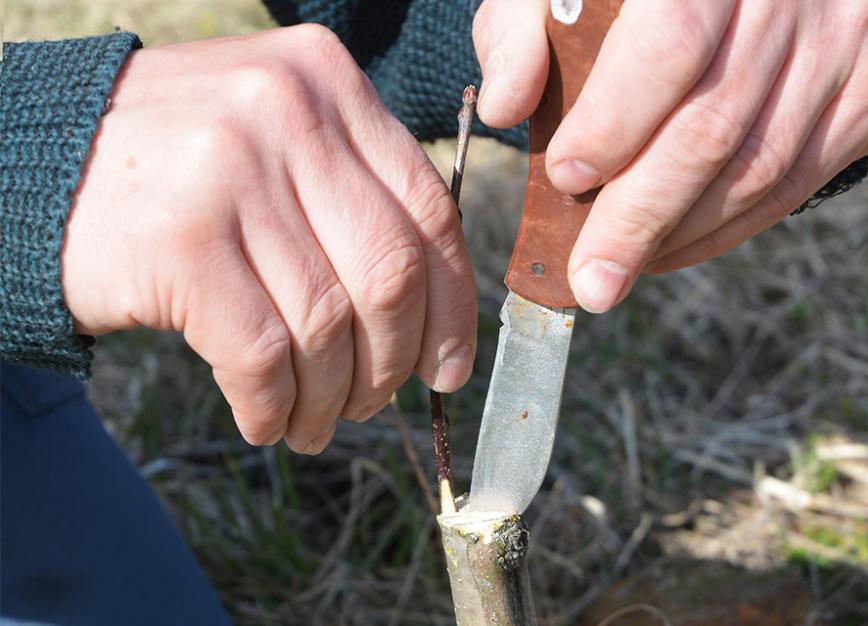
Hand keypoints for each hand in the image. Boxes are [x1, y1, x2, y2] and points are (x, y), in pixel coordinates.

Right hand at [62, 26, 476, 451]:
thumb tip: (435, 309)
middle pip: (390, 272)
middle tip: (372, 404)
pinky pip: (262, 354)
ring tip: (314, 424)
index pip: (429, 208)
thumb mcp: (274, 140)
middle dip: (393, 362)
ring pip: (328, 325)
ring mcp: (230, 171)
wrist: (37, 166)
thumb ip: (352, 194)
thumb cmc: (178, 169)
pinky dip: (273, 405)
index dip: (452, 303)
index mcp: (326, 81)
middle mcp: (285, 112)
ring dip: (329, 398)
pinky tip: (266, 420)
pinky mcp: (180, 241)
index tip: (448, 365)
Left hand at [473, 0, 867, 311]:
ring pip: (759, 167)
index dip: (616, 122)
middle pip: (714, 126)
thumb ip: (522, 34)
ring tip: (621, 268)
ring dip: (681, 234)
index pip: (670, 44)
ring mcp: (842, 40)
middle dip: (639, 217)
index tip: (566, 179)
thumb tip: (504, 107)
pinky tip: (675, 246)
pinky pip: (797, 182)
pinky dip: (730, 229)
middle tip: (591, 280)